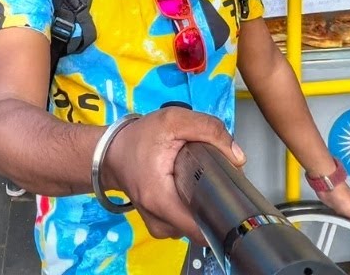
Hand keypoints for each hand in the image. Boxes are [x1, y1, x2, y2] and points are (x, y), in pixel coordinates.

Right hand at [101, 108, 245, 244]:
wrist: (112, 152)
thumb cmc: (139, 138)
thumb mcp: (173, 120)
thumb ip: (209, 130)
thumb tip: (238, 158)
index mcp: (161, 200)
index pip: (203, 228)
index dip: (223, 213)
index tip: (231, 194)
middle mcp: (160, 222)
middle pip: (204, 227)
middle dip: (216, 204)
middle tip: (215, 178)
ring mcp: (159, 227)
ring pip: (197, 226)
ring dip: (205, 206)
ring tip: (200, 181)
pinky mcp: (161, 225)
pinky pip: (187, 224)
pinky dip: (194, 208)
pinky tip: (191, 189)